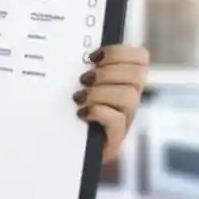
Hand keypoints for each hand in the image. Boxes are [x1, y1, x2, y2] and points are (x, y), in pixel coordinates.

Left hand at [74, 44, 149, 162]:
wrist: (58, 149)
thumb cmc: (64, 111)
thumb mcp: (73, 84)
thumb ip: (81, 67)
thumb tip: (75, 49)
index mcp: (121, 81)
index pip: (140, 58)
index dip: (119, 52)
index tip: (93, 58)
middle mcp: (128, 99)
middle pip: (137, 74)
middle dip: (108, 73)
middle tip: (84, 79)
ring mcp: (125, 121)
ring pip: (129, 97)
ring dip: (100, 93)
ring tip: (79, 98)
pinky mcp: (115, 140)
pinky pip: (118, 120)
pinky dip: (98, 112)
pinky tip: (82, 114)